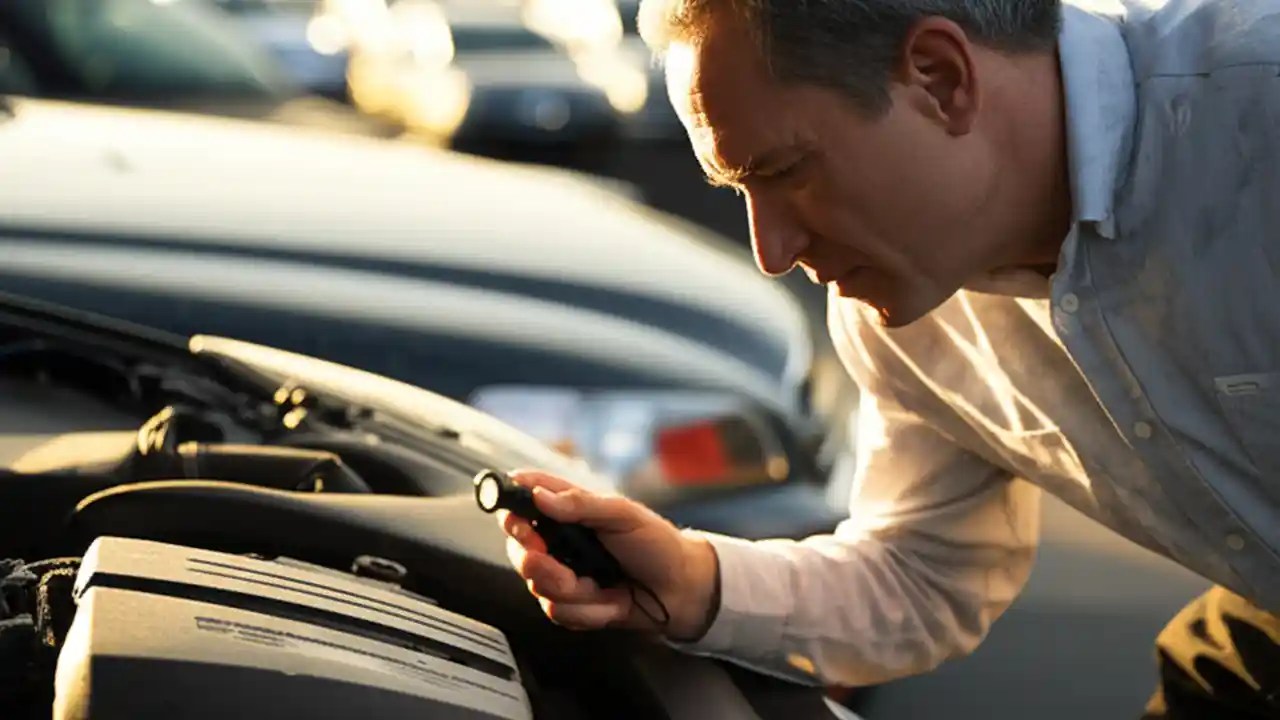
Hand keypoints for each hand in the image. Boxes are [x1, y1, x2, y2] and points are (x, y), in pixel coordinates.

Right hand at [497, 470, 719, 640]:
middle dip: (534, 559)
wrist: (682, 591)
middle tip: (552, 561)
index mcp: (570, 509)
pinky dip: (587, 611)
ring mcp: (564, 573)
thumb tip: (540, 496)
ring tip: (601, 584)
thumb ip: (580, 504)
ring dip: (571, 589)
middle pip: (518, 547)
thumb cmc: (657, 544)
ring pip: (537, 585)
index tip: (515, 519)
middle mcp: (560, 540)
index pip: (524, 499)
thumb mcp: (623, 515)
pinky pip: (557, 612)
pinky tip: (610, 602)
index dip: (510, 506)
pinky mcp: (572, 605)